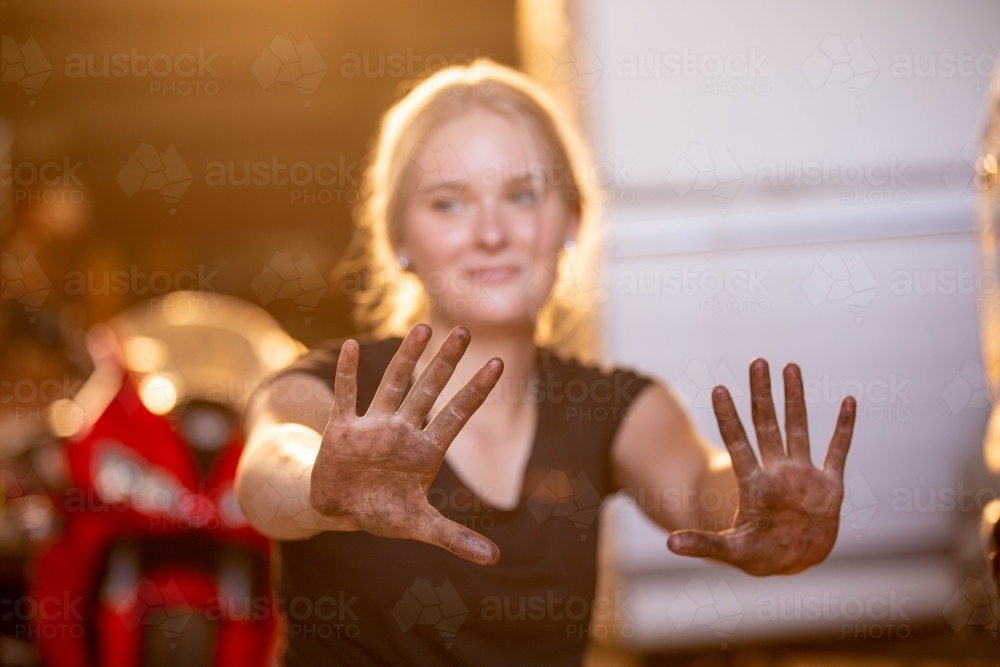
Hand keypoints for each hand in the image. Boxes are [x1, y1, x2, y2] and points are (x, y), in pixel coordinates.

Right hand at [309, 324, 503, 565]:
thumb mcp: (421, 526)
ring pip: (392, 384)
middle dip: (445, 363)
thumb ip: (456, 538)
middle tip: (465, 332)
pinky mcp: (342, 429)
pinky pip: (345, 396)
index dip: (475, 392)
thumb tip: (495, 559)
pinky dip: (346, 373)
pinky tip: (350, 345)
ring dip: (406, 358)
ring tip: (423, 328)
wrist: (340, 510)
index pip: (456, 415)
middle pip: (428, 390)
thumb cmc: (384, 512)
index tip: (497, 364)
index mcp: (426, 451)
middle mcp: (403, 431)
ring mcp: (373, 426)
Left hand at [667, 359, 855, 575]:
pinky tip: (848, 400)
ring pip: (799, 429)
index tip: (718, 389)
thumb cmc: (758, 555)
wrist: (792, 561)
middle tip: (757, 362)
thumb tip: (670, 543)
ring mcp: (804, 476)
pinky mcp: (829, 486)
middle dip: (762, 395)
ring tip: (790, 366)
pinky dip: (844, 428)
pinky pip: (838, 451)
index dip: (728, 418)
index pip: (739, 444)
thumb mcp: (730, 551)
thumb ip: (703, 545)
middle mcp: (778, 472)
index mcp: (754, 486)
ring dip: (795, 399)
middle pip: (767, 426)